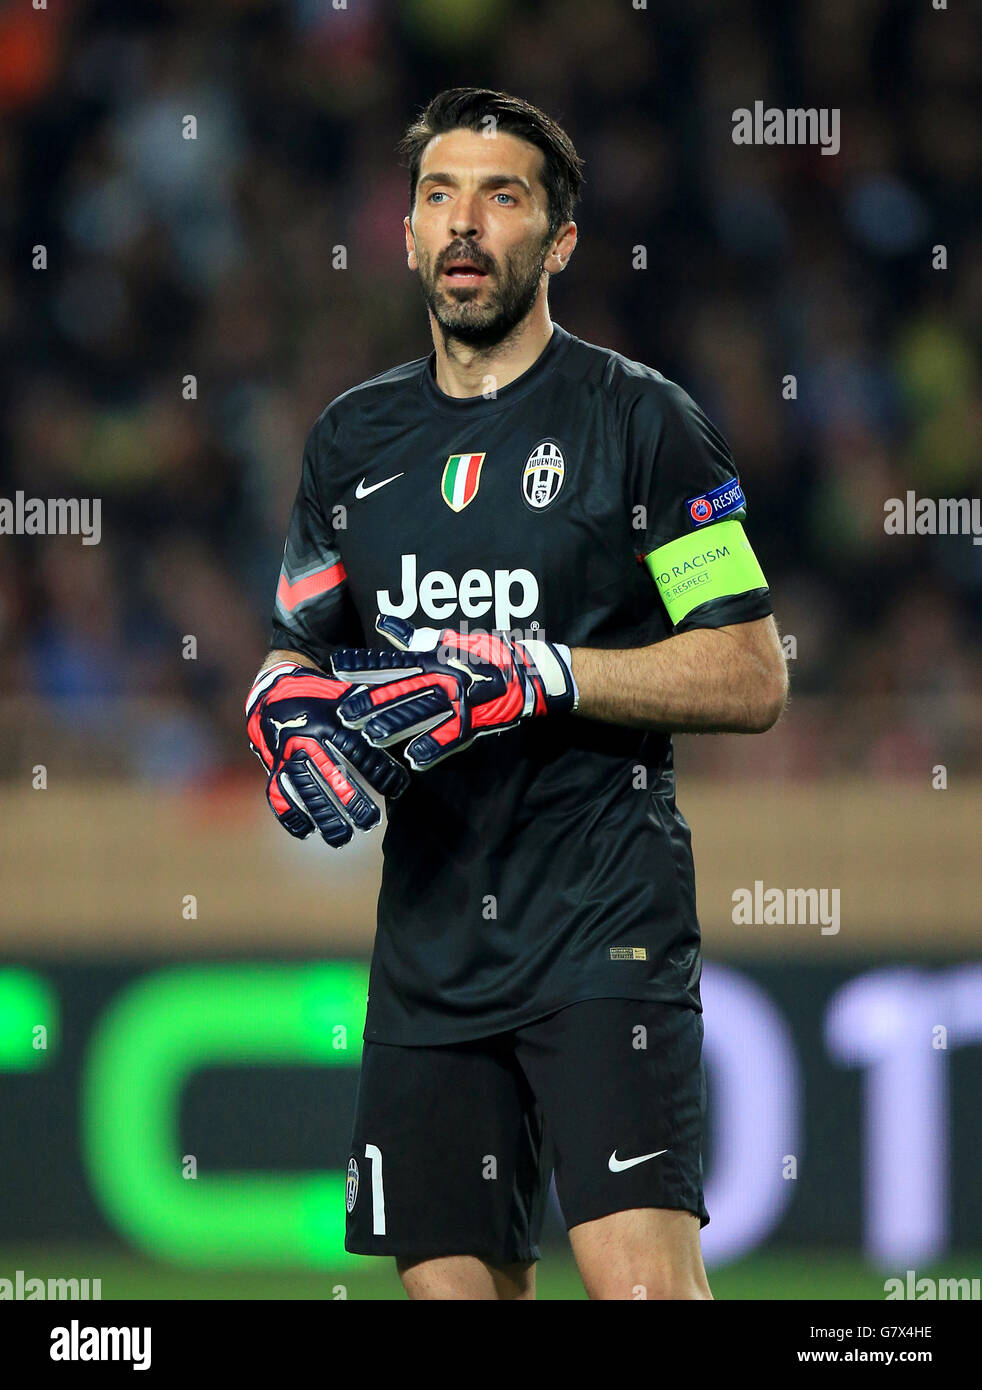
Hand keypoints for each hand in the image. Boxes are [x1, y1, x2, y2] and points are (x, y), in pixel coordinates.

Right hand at [245, 661, 409, 845]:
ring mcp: (286, 756)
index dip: (379, 770)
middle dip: (351, 801)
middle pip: (330, 775)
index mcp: (328, 720)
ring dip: (324, 816)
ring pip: (305, 791)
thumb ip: (369, 709)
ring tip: (343, 837)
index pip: (358, 750)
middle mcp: (304, 739)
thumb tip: (406, 717)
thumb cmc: (321, 696)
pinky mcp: (273, 768)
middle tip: (372, 822)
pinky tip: (307, 832)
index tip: (398, 788)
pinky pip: (278, 795)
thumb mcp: (345, 694)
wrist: (272, 692)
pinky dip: (291, 816)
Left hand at [330, 614, 577, 770]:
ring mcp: (457, 700)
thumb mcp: (445, 640)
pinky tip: (414, 760)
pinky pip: (449, 736)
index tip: (337, 668)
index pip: (391, 661)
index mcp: (432, 659)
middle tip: (344, 714)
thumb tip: (383, 623)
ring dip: (396, 725)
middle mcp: (441, 678)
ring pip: (421, 713)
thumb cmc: (482, 655)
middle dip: (372, 702)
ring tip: (371, 736)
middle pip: (400, 690)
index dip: (363, 665)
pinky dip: (432, 748)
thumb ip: (413, 637)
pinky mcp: (472, 720)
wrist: (524, 671)